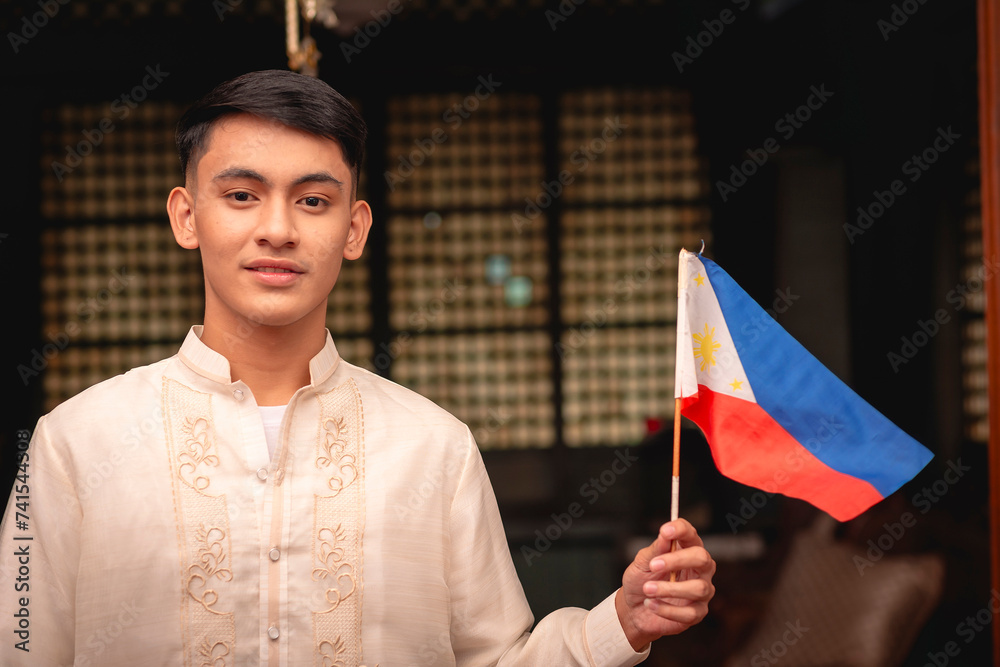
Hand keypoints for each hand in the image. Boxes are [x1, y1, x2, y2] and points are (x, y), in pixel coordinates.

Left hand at [615, 519, 715, 651]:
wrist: (634, 609)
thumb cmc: (641, 580)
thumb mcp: (642, 562)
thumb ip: (655, 550)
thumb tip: (664, 535)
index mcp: (687, 550)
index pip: (691, 534)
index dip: (681, 530)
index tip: (665, 531)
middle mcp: (700, 568)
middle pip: (702, 558)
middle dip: (678, 560)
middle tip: (653, 565)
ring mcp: (702, 591)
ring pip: (698, 588)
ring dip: (669, 589)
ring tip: (647, 589)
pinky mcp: (698, 613)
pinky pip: (689, 613)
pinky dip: (666, 609)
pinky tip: (650, 604)